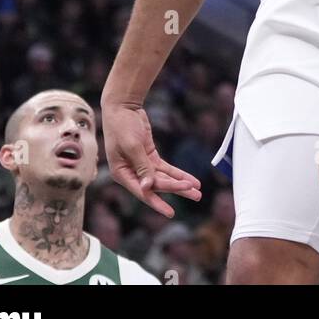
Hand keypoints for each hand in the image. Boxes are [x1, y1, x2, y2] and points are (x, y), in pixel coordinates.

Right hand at [102, 101, 201, 215]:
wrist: (122, 106)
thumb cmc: (122, 125)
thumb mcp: (132, 146)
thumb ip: (142, 167)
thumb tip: (148, 188)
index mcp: (121, 173)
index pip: (142, 192)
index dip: (157, 203)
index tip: (171, 212)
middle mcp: (131, 173)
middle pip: (157, 186)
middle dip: (177, 191)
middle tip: (196, 196)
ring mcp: (141, 165)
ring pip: (163, 179)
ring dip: (180, 184)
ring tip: (197, 192)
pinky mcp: (149, 156)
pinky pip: (165, 169)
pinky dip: (177, 173)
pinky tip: (190, 179)